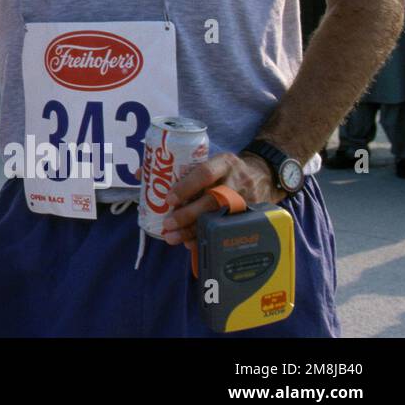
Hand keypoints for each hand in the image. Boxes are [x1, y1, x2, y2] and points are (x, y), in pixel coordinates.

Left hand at [161, 152, 281, 247]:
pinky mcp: (250, 217)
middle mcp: (236, 181)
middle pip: (212, 201)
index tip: (169, 199)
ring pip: (218, 219)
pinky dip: (207, 239)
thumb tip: (140, 175)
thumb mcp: (210, 160)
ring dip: (193, 231)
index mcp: (224, 162)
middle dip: (187, 215)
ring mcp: (246, 201)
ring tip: (171, 238)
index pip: (205, 173)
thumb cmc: (225, 169)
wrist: (264, 175)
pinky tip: (191, 244)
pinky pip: (227, 231)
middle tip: (167, 223)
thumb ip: (180, 167)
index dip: (187, 187)